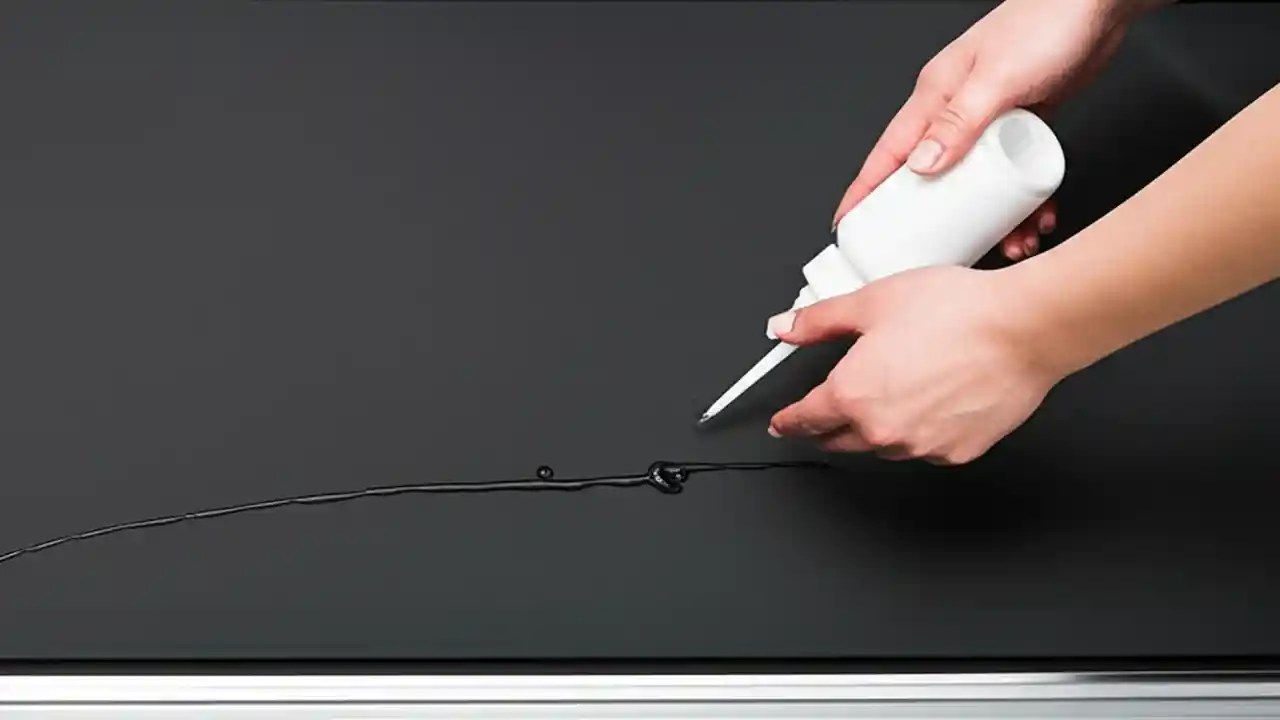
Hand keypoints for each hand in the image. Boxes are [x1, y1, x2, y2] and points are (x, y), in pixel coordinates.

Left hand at [767, 267, 1062, 464]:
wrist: (1022, 329)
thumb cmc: (956, 311)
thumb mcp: (872, 301)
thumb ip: (820, 321)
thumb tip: (785, 326)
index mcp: (853, 394)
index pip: (805, 419)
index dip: (788, 421)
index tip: (782, 424)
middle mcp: (883, 429)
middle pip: (839, 439)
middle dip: (827, 427)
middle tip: (825, 413)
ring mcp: (921, 446)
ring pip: (882, 446)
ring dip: (874, 429)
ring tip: (888, 397)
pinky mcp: (957, 452)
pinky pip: (924, 448)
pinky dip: (917, 432)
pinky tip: (928, 404)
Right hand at [833, 0, 1150, 260]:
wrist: (1100, 4)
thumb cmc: (1047, 22)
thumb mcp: (997, 77)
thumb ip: (958, 120)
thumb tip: (921, 167)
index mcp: (935, 95)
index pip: (888, 153)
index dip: (865, 191)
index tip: (848, 226)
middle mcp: (956, 111)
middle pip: (931, 179)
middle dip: (938, 222)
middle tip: (939, 255)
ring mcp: (988, 121)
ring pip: (976, 184)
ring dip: (993, 219)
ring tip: (1012, 243)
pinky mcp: (1020, 127)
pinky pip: (1010, 176)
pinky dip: (1023, 201)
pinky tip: (1038, 216)